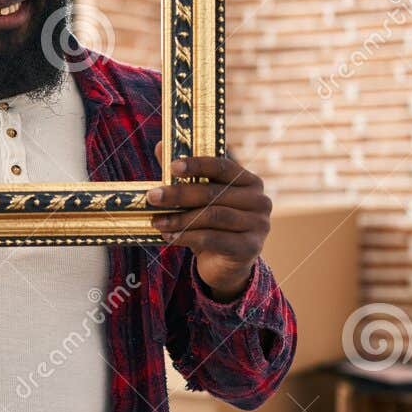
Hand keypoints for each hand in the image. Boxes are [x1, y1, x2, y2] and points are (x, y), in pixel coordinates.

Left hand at [147, 143, 271, 299]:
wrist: (226, 265)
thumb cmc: (212, 226)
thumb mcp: (198, 200)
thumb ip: (183, 175)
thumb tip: (159, 146)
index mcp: (249, 181)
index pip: (222, 167)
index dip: (197, 165)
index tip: (172, 167)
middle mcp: (259, 200)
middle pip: (213, 193)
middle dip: (178, 194)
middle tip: (152, 197)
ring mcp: (258, 224)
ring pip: (213, 216)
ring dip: (180, 218)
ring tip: (157, 221)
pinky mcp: (250, 247)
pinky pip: (214, 239)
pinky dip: (188, 236)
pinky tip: (169, 237)